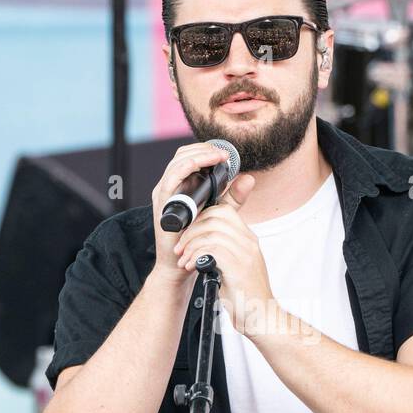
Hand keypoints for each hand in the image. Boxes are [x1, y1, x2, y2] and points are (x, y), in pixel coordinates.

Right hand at [150, 142, 236, 286]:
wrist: (181, 263)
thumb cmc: (196, 239)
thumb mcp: (218, 212)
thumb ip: (233, 196)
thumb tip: (249, 178)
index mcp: (181, 185)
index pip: (189, 156)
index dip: (206, 149)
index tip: (227, 153)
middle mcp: (170, 186)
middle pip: (182, 154)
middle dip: (204, 148)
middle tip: (224, 153)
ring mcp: (164, 193)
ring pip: (178, 161)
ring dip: (200, 154)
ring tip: (219, 156)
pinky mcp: (162, 202)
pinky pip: (172, 176)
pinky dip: (188, 165)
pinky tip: (203, 163)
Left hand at [171, 172, 273, 336]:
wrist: (262, 318)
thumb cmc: (247, 297)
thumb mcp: (237, 267)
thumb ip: (224, 251)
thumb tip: (201, 242)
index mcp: (249, 240)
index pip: (224, 212)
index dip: (201, 219)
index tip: (189, 235)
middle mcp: (249, 242)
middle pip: (215, 217)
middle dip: (192, 230)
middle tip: (181, 248)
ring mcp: (245, 253)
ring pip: (211, 232)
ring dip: (191, 245)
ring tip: (184, 260)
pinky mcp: (239, 267)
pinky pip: (211, 249)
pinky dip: (196, 256)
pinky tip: (191, 267)